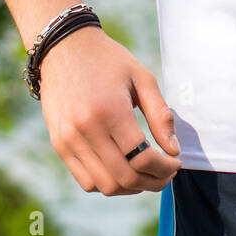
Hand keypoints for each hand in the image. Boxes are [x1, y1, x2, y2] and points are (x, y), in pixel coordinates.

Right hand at [38, 25, 182, 194]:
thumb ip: (160, 115)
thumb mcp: (142, 77)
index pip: (142, 157)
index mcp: (110, 110)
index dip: (165, 167)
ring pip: (105, 186)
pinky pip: (86, 181)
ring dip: (131, 187)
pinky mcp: (59, 145)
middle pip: (125, 177)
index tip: (176, 162)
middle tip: (166, 173)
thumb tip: (173, 151)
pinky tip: (123, 169)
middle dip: (153, 181)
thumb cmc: (108, 60)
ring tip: (147, 173)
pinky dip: (108, 183)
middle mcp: (86, 129)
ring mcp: (69, 140)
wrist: (63, 47)